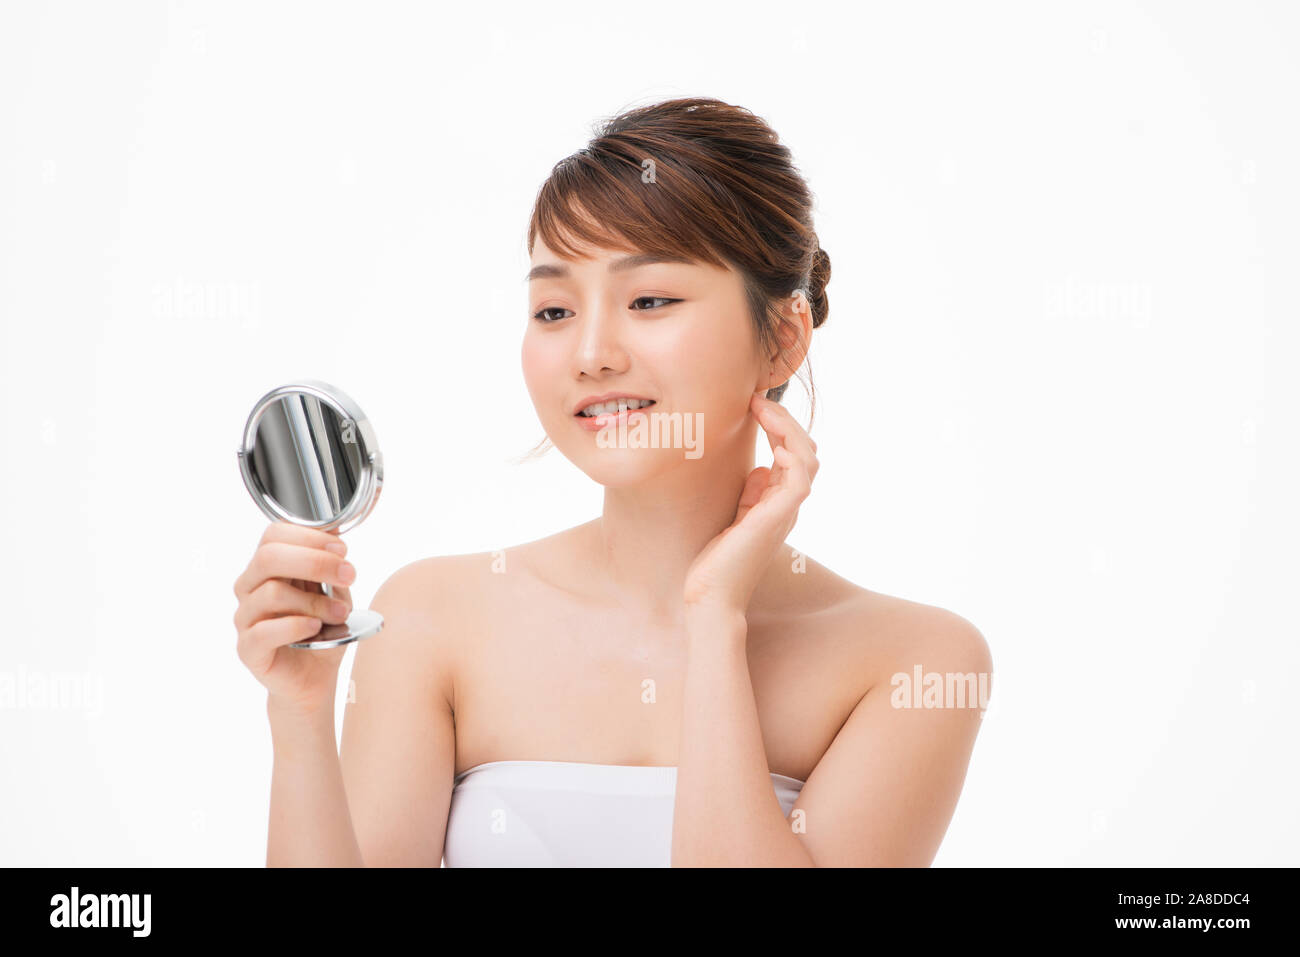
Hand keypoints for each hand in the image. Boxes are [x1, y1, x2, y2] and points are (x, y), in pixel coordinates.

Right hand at [232, 522, 356, 716]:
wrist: (314, 678)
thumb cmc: (321, 631)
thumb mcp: (334, 594)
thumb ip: (332, 569)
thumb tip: (336, 544)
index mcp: (268, 568)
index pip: (274, 535)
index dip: (309, 537)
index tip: (342, 550)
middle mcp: (250, 588)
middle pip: (268, 557)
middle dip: (315, 562)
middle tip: (348, 575)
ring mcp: (245, 618)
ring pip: (272, 593)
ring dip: (315, 602)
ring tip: (340, 614)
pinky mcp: (247, 648)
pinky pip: (265, 631)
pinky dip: (296, 626)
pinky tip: (316, 629)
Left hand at [682, 392, 818, 614]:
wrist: (711, 596)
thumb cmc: (718, 562)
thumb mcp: (736, 517)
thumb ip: (752, 494)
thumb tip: (759, 469)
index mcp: (779, 502)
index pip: (794, 454)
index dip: (780, 426)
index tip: (754, 406)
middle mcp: (787, 505)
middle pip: (806, 451)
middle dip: (785, 420)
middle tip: (757, 400)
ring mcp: (785, 513)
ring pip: (807, 460)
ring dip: (787, 429)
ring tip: (763, 410)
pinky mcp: (775, 519)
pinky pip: (799, 481)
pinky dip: (792, 457)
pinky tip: (774, 444)